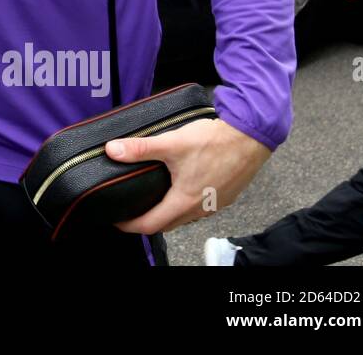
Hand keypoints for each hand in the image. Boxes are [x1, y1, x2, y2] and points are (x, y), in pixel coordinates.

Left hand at [104, 118, 269, 233]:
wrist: (250, 137)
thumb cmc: (215, 142)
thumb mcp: (171, 143)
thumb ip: (140, 148)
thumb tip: (112, 150)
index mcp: (184, 201)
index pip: (151, 225)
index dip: (130, 225)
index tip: (117, 219)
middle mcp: (200, 209)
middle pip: (167, 225)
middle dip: (147, 221)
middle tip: (131, 211)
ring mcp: (214, 205)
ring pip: (184, 218)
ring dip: (167, 213)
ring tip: (152, 200)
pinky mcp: (224, 196)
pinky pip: (199, 208)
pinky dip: (184, 205)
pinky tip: (179, 189)